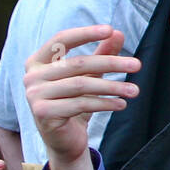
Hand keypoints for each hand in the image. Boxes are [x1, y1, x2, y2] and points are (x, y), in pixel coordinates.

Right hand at [23, 26, 139, 166]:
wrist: (65, 140)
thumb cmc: (75, 102)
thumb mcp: (90, 76)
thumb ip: (101, 54)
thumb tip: (118, 33)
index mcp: (38, 61)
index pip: (62, 39)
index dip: (86, 33)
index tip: (110, 29)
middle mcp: (32, 76)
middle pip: (78, 63)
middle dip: (111, 63)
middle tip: (137, 65)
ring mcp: (35, 95)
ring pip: (82, 84)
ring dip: (112, 87)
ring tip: (135, 90)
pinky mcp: (44, 113)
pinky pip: (80, 104)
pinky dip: (105, 103)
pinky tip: (121, 104)